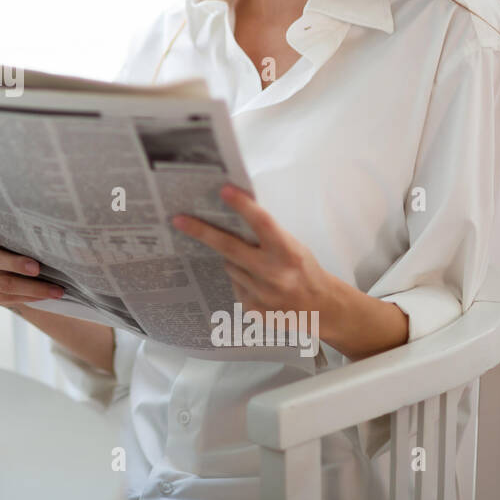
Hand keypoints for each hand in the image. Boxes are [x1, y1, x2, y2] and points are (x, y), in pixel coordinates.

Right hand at [0, 220, 65, 307]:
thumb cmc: (2, 239)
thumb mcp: (0, 228)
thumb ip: (8, 226)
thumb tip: (41, 227)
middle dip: (15, 264)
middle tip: (37, 268)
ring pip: (1, 284)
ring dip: (31, 287)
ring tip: (55, 289)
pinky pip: (4, 298)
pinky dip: (27, 296)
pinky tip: (43, 295)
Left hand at [170, 185, 333, 320]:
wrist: (321, 308)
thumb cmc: (305, 269)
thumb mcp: (293, 246)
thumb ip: (267, 235)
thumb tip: (234, 215)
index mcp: (288, 253)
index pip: (263, 224)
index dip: (243, 206)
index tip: (224, 190)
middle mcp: (274, 274)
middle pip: (229, 248)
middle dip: (201, 232)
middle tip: (179, 220)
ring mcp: (261, 294)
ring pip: (229, 266)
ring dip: (234, 260)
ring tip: (255, 264)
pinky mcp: (252, 309)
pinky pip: (234, 285)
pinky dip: (241, 280)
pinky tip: (259, 284)